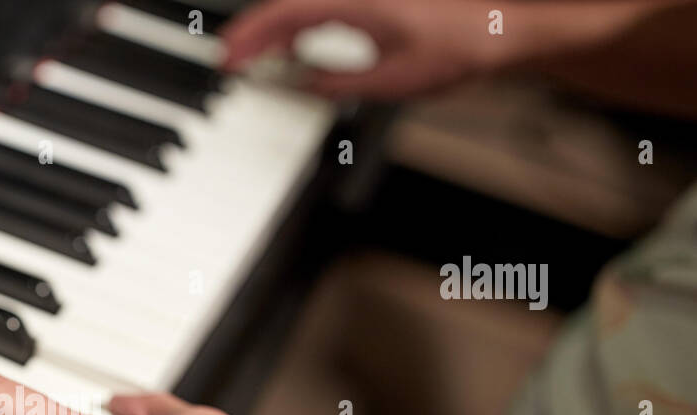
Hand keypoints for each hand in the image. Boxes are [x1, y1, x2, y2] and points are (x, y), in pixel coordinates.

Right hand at [221, 0, 511, 97]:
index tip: (227, 57)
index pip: (285, 15)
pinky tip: (295, 47)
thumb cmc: (462, 46)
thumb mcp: (391, 82)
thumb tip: (299, 87)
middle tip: (229, 61)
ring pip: (304, 5)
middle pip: (287, 6)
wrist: (507, 26)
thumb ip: (336, 84)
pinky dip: (301, 25)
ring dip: (275, 30)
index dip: (250, 37)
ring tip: (254, 59)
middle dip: (254, 34)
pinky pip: (324, 6)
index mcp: (356, 1)